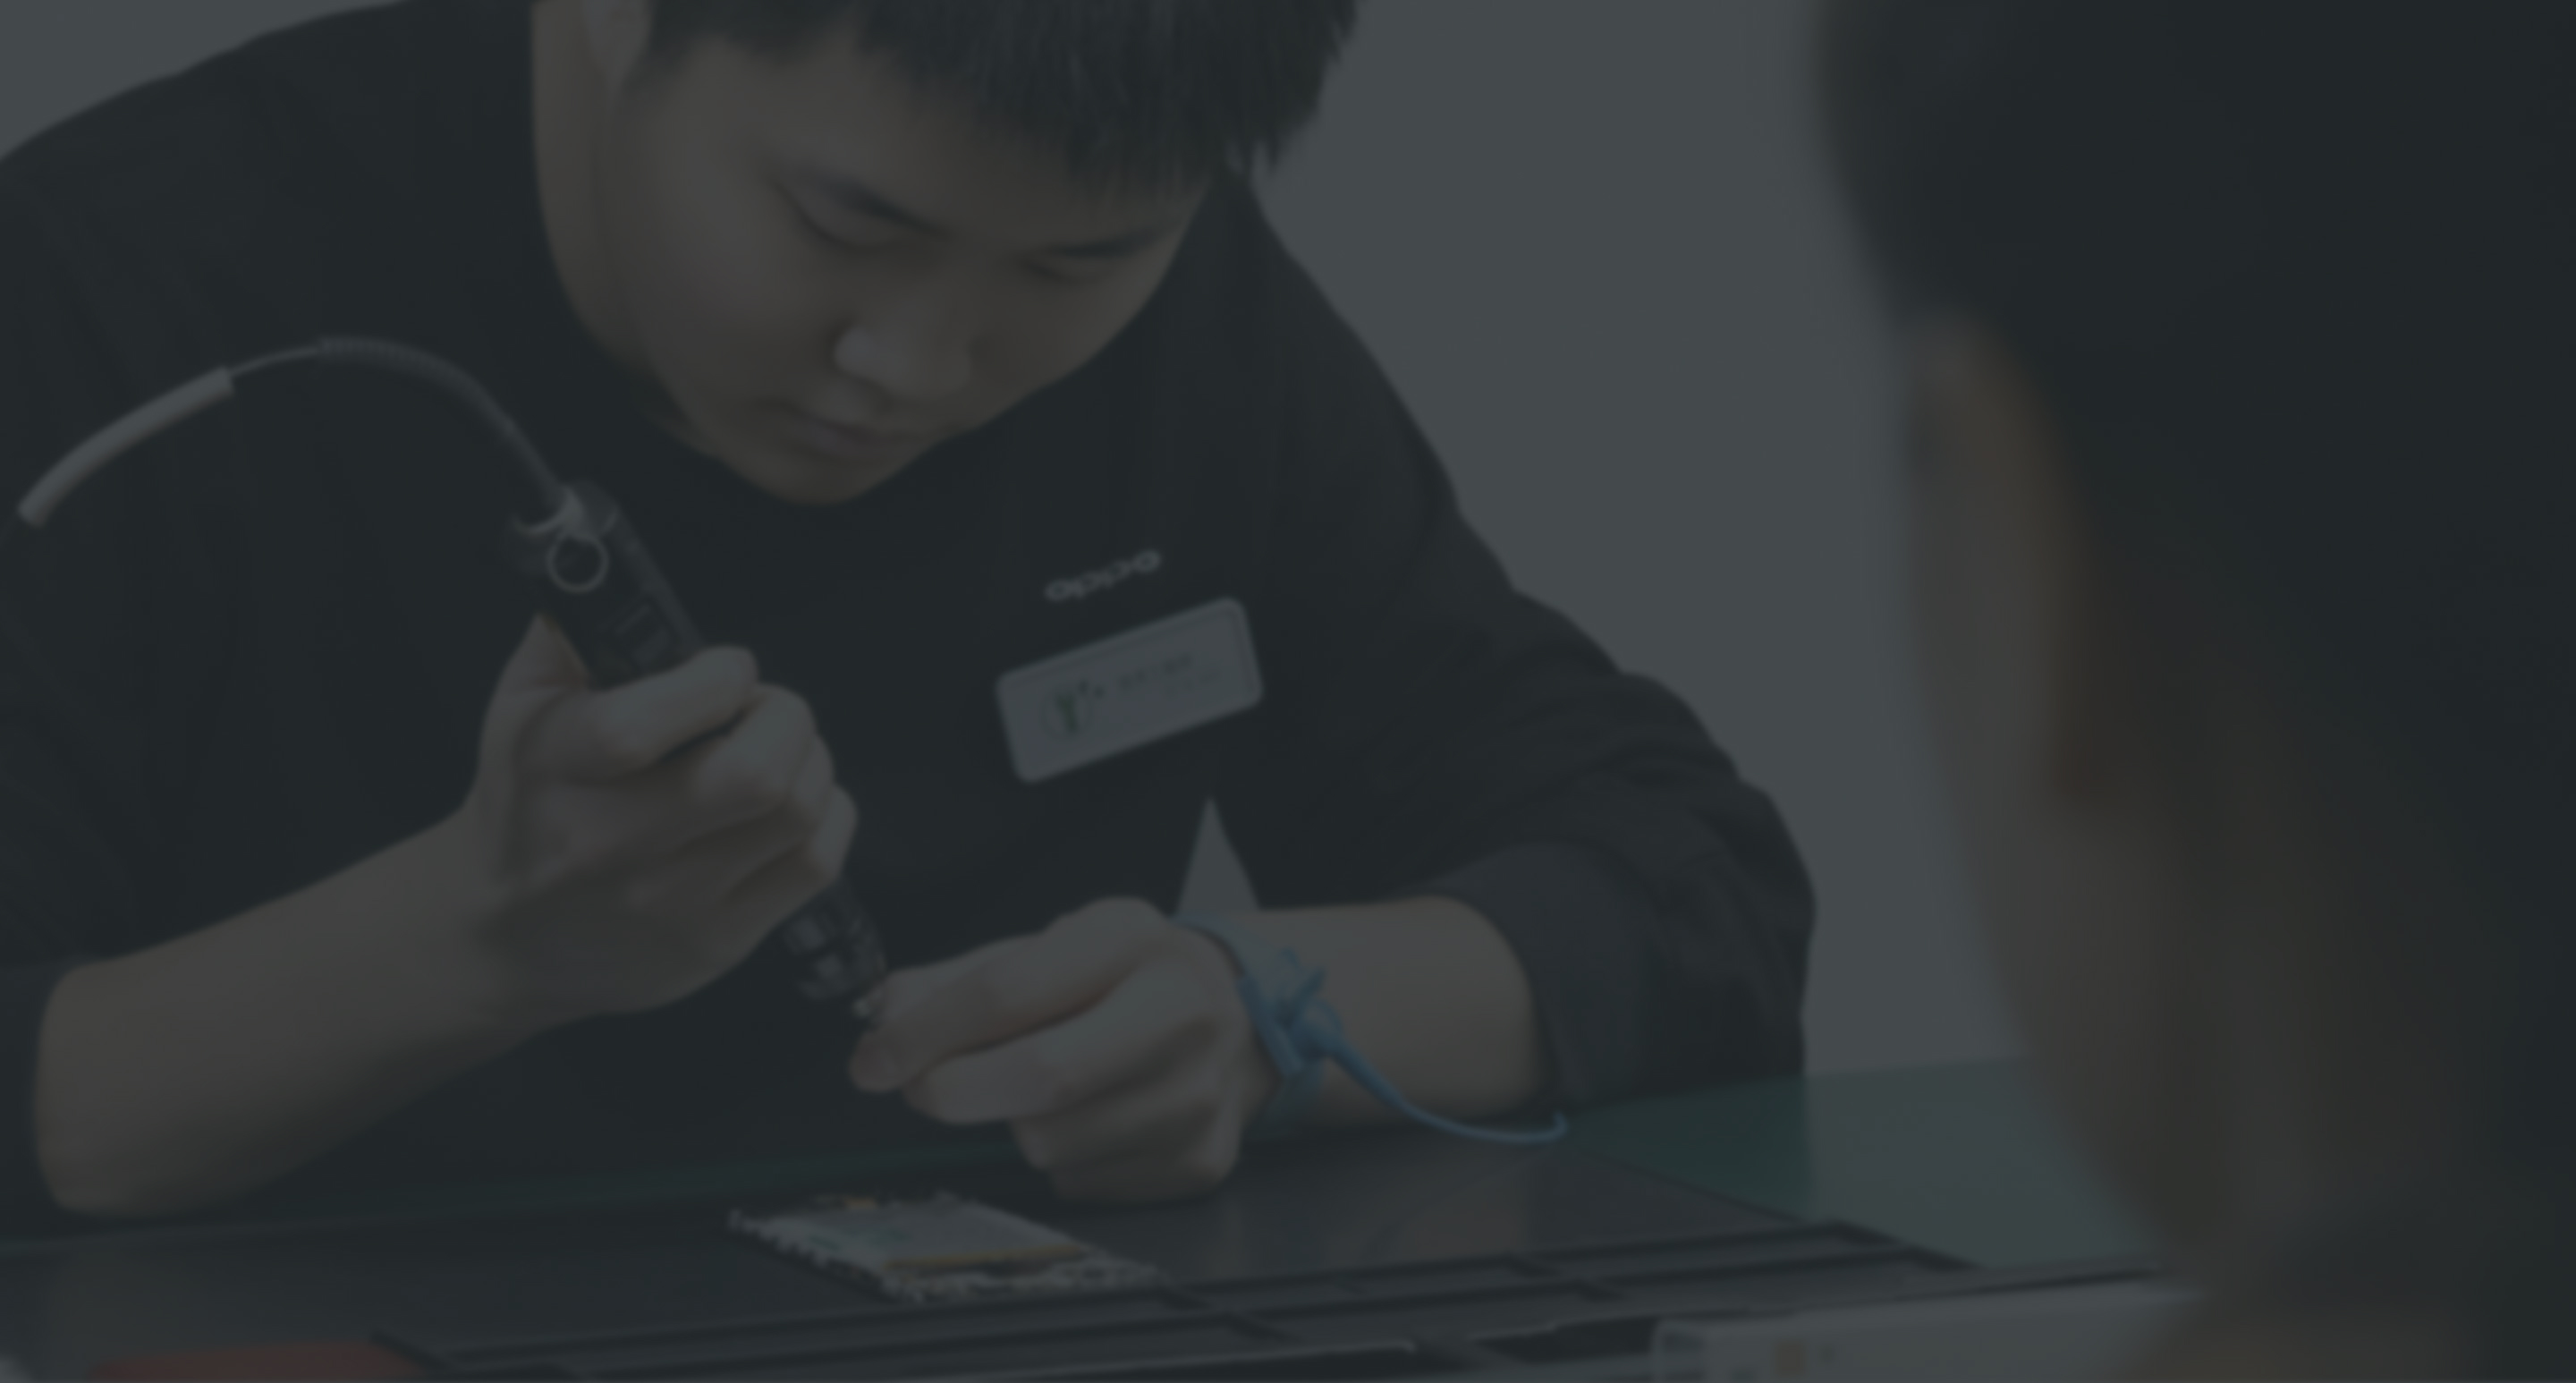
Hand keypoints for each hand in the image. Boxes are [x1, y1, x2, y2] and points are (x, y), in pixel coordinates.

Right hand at [444, 616, 858, 1024]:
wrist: (505, 939)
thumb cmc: (525, 807)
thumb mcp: (517, 711)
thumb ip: (566, 634)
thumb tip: (612, 575)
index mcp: (555, 773)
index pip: (641, 728)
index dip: (715, 681)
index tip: (725, 670)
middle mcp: (610, 846)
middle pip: (753, 776)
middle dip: (784, 717)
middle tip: (762, 710)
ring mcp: (670, 903)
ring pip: (797, 814)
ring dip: (811, 761)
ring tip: (780, 750)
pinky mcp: (716, 942)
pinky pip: (816, 864)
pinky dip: (830, 815)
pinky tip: (796, 802)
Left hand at [847, 899, 1279, 1201]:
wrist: (1240, 1022)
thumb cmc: (1128, 982)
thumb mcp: (1052, 949)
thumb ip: (960, 979)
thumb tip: (887, 1017)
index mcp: (1130, 940)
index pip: (1008, 991)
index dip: (924, 1034)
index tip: (875, 1058)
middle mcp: (1179, 1014)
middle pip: (1040, 1077)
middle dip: (953, 1092)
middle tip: (922, 1090)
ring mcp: (1196, 1096)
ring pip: (1049, 1144)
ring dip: (1012, 1127)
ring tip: (1032, 1095)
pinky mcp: (1198, 1163)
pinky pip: (1081, 1184)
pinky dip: (1060, 1161)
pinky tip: (1084, 1122)